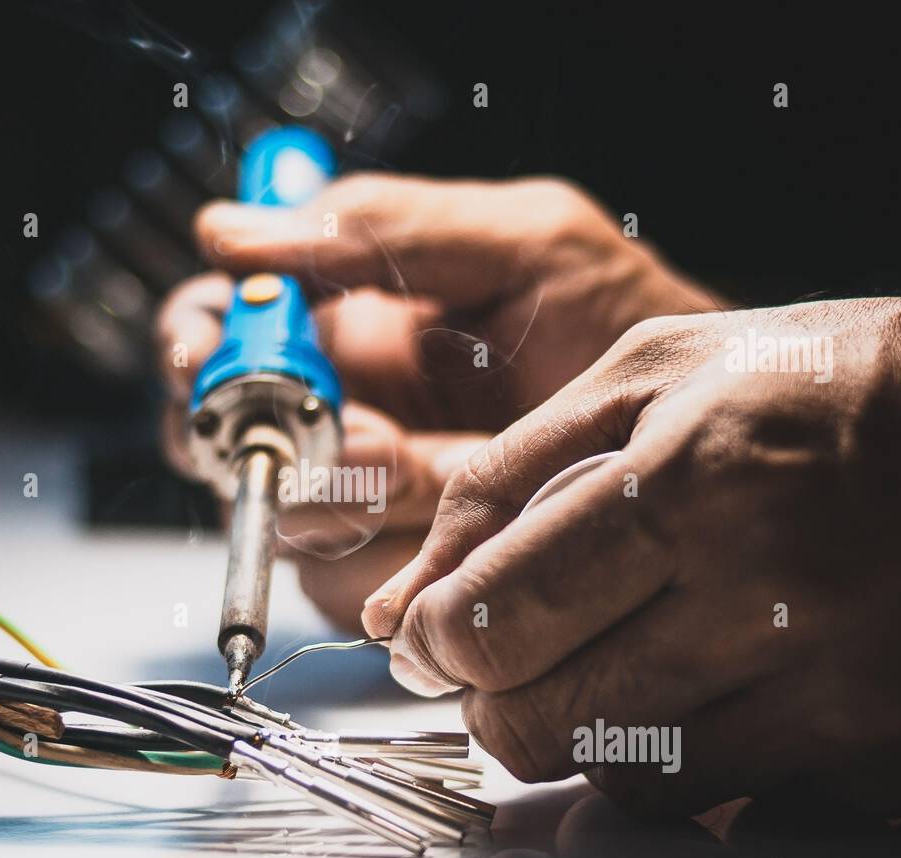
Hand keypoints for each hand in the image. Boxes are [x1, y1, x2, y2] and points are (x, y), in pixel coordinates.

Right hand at [157, 173, 717, 627]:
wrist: (703, 436)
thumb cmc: (620, 326)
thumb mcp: (518, 246)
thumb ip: (385, 227)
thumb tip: (228, 229)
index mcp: (348, 324)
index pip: (225, 329)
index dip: (197, 341)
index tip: (205, 352)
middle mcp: (339, 412)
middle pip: (223, 432)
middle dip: (253, 431)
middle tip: (325, 421)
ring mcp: (363, 501)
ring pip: (281, 514)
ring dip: (340, 496)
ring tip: (422, 466)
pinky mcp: (396, 576)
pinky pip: (346, 586)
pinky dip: (388, 564)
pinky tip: (449, 528)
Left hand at [363, 297, 900, 816]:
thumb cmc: (809, 382)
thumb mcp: (638, 379)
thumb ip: (499, 486)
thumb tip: (398, 612)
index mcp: (692, 477)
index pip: (504, 619)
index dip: (443, 643)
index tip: (438, 636)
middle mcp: (773, 588)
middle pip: (551, 721)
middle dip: (495, 700)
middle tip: (504, 660)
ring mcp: (842, 678)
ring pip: (630, 782)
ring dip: (578, 736)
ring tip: (602, 661)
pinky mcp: (887, 739)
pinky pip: (728, 806)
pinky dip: (676, 765)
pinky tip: (688, 693)